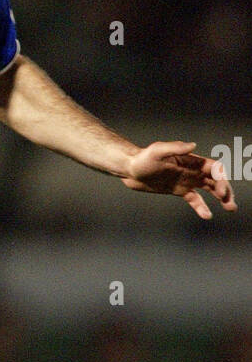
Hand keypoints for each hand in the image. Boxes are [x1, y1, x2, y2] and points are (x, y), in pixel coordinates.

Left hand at [121, 141, 236, 219]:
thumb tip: (193, 146)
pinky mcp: (179, 190)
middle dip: (225, 190)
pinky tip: (208, 215)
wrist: (130, 170)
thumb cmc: (142, 158)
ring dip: (221, 198)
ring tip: (230, 208)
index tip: (221, 192)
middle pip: (215, 180)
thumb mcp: (157, 151)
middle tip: (231, 204)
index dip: (221, 179)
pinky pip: (195, 199)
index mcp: (191, 160)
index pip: (213, 168)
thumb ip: (175, 148)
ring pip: (209, 189)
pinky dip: (202, 207)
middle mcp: (192, 170)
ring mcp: (186, 180)